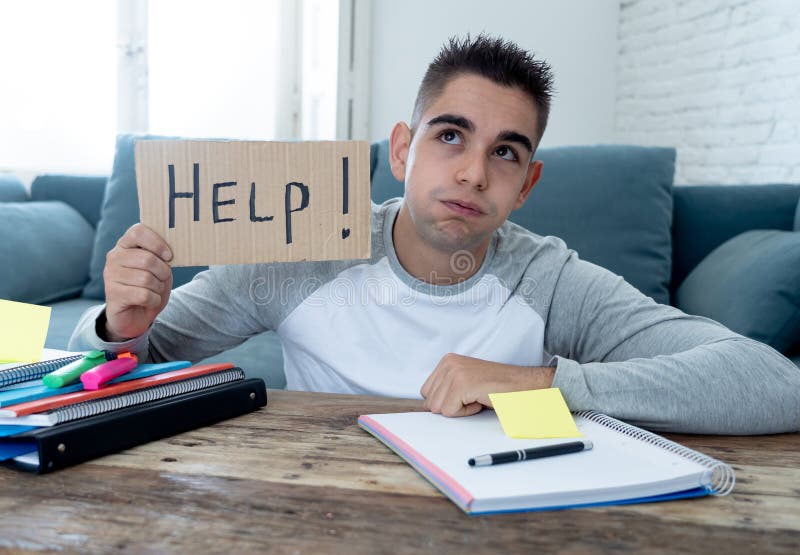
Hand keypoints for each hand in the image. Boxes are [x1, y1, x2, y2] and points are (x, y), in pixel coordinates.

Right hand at [102, 223, 173, 340]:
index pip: (138, 231)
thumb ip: (161, 256)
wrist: (134, 315)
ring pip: (146, 279)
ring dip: (158, 288)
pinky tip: (149, 301)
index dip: (157, 243)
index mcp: (125, 244)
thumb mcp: (159, 268)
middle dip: (163, 272)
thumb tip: (169, 252)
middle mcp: (114, 257)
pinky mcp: (112, 294)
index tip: (169, 256)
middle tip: (162, 279)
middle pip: (147, 259)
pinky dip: (154, 300)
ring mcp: (111, 275)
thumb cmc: (149, 286)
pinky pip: (143, 295)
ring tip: (153, 290)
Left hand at [420, 353, 555, 416]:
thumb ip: (445, 391)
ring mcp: (455, 372)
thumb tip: (425, 408)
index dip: (446, 402)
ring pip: (438, 408)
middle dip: (451, 407)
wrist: (524, 386)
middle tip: (473, 397)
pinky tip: (480, 400)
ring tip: (477, 397)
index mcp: (447, 361)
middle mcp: (448, 363)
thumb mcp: (465, 385)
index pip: (426, 393)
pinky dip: (466, 412)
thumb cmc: (497, 388)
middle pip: (429, 401)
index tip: (466, 395)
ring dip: (459, 409)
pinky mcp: (462, 384)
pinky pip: (450, 411)